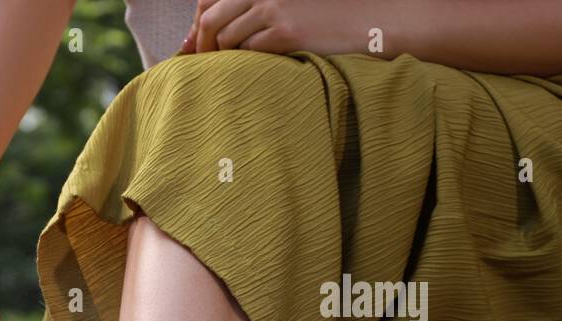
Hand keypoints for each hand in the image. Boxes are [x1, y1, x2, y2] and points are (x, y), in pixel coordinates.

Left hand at [180, 0, 374, 56]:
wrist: (368, 21)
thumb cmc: (322, 18)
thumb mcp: (283, 5)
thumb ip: (246, 12)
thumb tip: (193, 37)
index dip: (197, 25)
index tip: (196, 46)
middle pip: (209, 18)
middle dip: (200, 46)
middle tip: (203, 66)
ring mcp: (274, 8)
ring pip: (226, 38)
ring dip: (222, 59)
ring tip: (228, 72)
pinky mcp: (286, 32)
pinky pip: (248, 52)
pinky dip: (243, 65)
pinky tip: (252, 71)